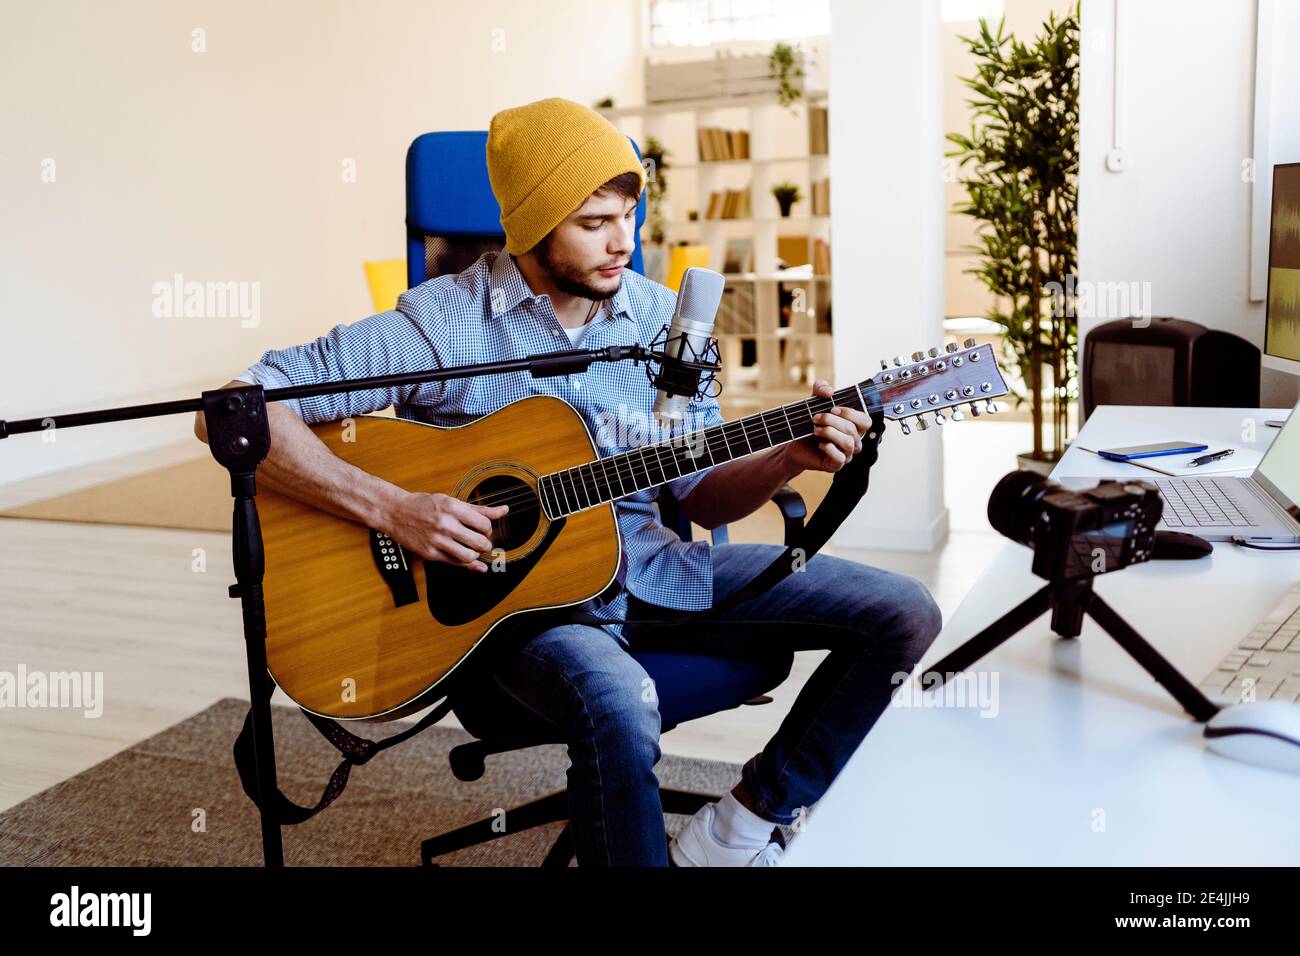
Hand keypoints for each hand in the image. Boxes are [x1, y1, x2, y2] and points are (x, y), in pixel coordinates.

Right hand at [383, 491, 507, 572]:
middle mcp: (445, 524)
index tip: (484, 529)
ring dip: (476, 555)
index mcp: (453, 508)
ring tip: (473, 550)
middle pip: (479, 542)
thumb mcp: (451, 501)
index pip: (484, 524)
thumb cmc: (424, 505)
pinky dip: (466, 564)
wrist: (395, 512)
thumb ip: (478, 509)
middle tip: (483, 542)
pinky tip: (471, 562)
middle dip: (486, 545)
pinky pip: (454, 563)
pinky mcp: (430, 553)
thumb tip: (503, 510)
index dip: (488, 529)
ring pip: (469, 556)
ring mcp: (437, 540)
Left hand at [779, 379, 870, 475]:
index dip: (851, 413)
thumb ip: (821, 388)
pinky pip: (840, 458)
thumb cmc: (809, 423)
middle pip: (853, 429)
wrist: (794, 443)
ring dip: (829, 433)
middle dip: (832, 421)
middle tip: (816, 418)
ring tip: (815, 430)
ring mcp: (846, 454)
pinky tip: (820, 444)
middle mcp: (853, 441)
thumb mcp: (813, 401)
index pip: (866, 421)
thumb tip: (829, 391)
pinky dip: (829, 448)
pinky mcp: (836, 465)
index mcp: (854, 426)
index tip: (833, 408)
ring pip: (848, 443)